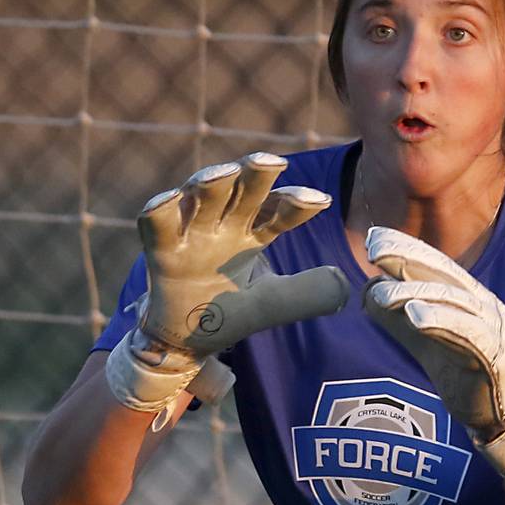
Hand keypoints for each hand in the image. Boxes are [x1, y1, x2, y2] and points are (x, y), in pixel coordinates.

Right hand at [106, 153, 349, 416]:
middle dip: (257, 173)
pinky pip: (158, 224)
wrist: (186, 342)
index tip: (320, 202)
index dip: (296, 203)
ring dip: (212, 180)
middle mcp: (224, 224)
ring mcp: (192, 233)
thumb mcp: (273, 303)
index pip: (279, 210)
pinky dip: (160, 209)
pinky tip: (168, 198)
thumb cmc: (228, 311)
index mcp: (253, 232)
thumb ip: (309, 293)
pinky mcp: (163, 250)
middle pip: (243, 190)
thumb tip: (346, 284)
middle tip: (274, 162)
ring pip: (202, 196)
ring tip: (224, 173)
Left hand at [362, 226, 504, 485]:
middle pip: (444, 275)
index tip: (374, 237)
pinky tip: (416, 317)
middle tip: (374, 249)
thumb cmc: (464, 375)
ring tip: (382, 294)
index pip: (436, 265)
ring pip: (454, 303)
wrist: (499, 418)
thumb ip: (398, 319)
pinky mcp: (496, 358)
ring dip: (416, 294)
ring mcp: (495, 330)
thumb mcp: (424, 342)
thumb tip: (366, 291)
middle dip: (408, 258)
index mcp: (469, 298)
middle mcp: (484, 306)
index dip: (406, 248)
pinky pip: (470, 335)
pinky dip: (443, 321)